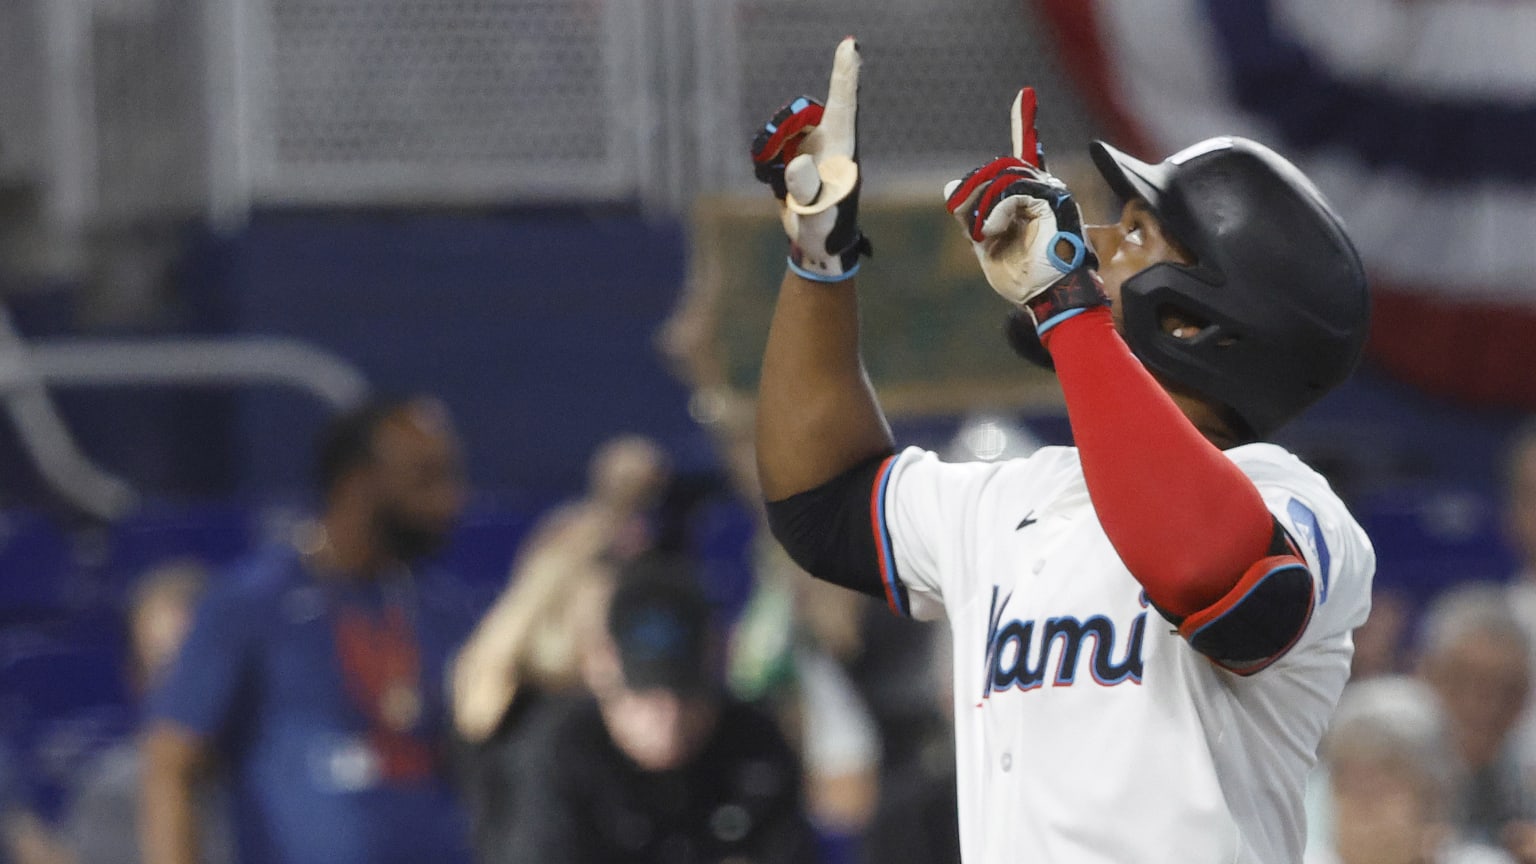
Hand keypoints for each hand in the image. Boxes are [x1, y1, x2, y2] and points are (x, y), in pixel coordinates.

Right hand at [750, 37, 870, 281]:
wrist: (820, 244)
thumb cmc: (826, 230)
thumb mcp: (817, 216)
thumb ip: (808, 191)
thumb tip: (798, 161)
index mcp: (842, 151)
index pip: (843, 106)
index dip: (845, 76)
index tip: (850, 45)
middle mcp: (828, 141)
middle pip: (802, 112)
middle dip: (785, 128)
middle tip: (779, 162)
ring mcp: (812, 145)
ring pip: (783, 126)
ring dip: (771, 150)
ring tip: (777, 182)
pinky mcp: (796, 152)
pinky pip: (771, 142)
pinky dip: (764, 159)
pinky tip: (773, 182)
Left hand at [944, 88, 1102, 327]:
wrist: (1049, 298)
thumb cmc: (1022, 277)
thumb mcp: (986, 242)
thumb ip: (971, 215)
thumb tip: (951, 187)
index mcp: (1031, 196)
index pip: (1027, 151)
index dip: (1025, 122)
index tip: (1026, 94)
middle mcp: (1045, 188)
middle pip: (999, 166)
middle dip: (973, 188)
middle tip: (962, 216)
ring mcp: (1052, 191)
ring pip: (1002, 174)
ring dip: (981, 204)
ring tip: (984, 233)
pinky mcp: (1053, 198)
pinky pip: (1010, 189)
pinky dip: (994, 210)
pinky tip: (993, 231)